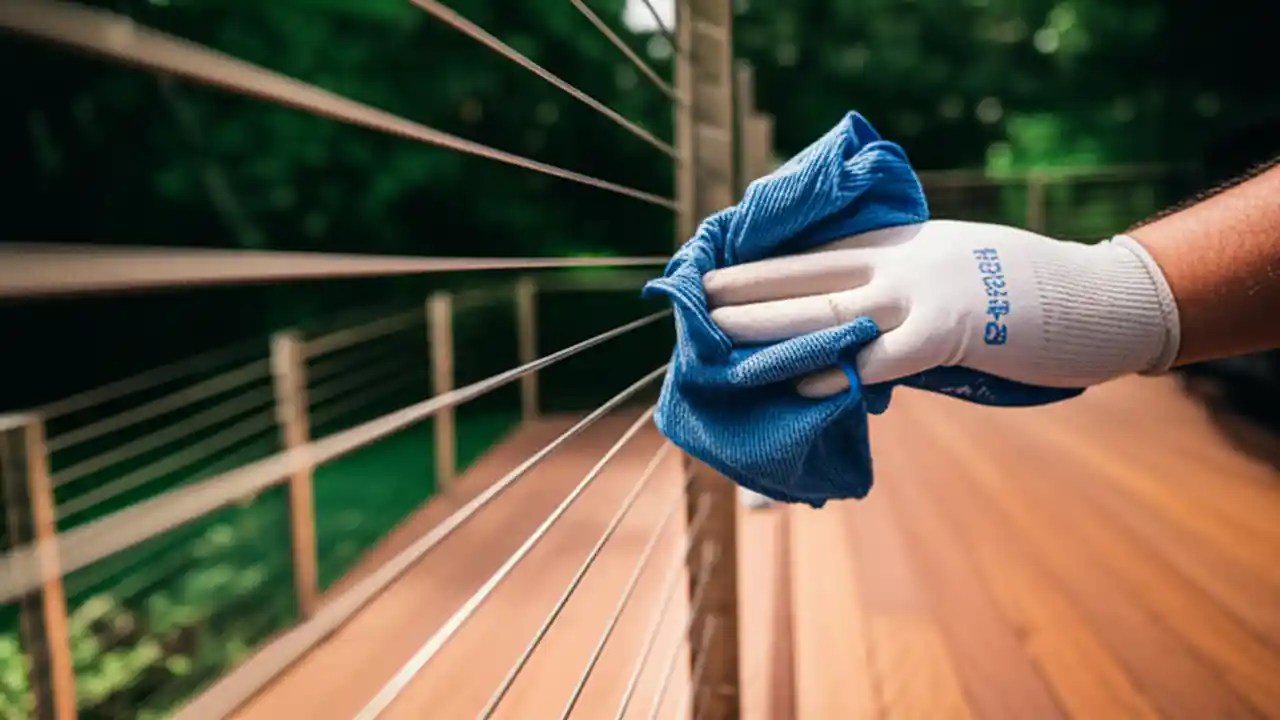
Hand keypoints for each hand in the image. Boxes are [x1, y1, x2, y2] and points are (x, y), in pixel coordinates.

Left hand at [702, 220, 1179, 396]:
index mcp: (903, 241)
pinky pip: (874, 358)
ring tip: (717, 338)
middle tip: (692, 302)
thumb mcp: (954, 269)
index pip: (815, 250)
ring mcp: (925, 294)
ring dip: (767, 327)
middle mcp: (904, 260)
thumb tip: (850, 328)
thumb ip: (901, 289)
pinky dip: (829, 370)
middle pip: (806, 275)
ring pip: (827, 310)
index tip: (713, 273)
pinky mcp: (950, 334)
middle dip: (745, 292)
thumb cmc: (1025, 292)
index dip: (761, 264)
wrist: (1103, 298)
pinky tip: (788, 381)